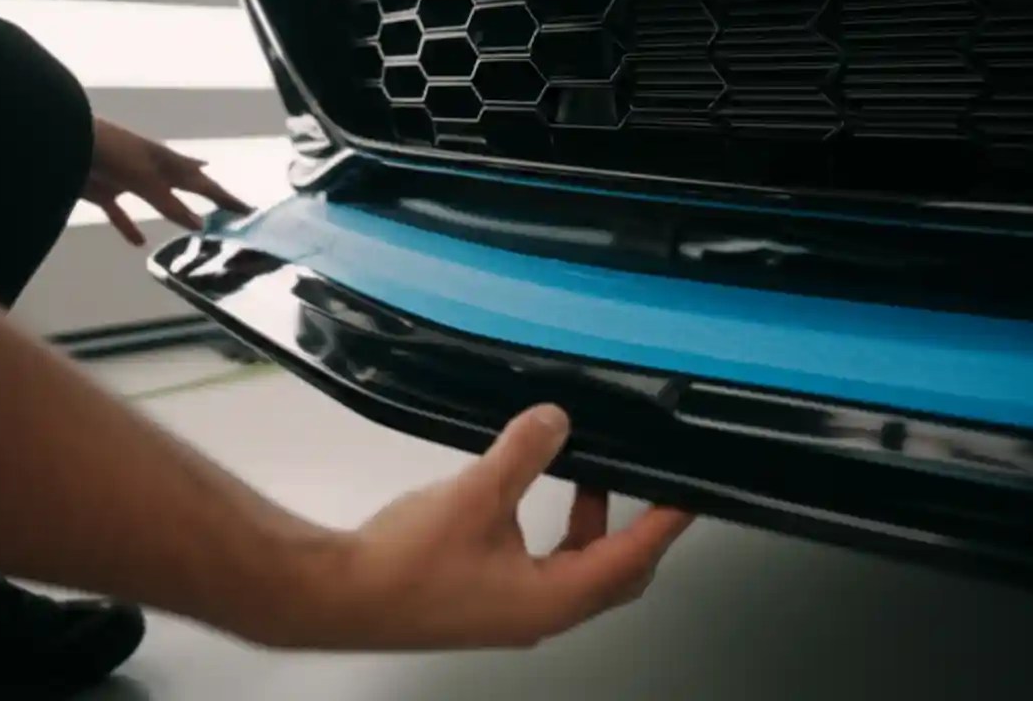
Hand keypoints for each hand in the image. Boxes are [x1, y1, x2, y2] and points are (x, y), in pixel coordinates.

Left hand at [82, 118, 250, 245]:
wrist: (61, 140)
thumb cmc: (108, 153)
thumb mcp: (144, 180)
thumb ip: (169, 204)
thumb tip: (199, 225)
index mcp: (166, 162)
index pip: (203, 184)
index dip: (224, 198)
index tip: (246, 209)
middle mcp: (152, 169)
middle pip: (185, 185)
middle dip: (206, 194)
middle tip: (228, 205)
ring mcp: (128, 179)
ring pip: (158, 198)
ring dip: (175, 209)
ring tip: (194, 218)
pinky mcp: (104, 191)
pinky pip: (122, 215)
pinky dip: (131, 228)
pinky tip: (140, 244)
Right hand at [294, 405, 693, 649]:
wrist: (341, 595)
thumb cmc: (407, 563)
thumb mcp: (477, 495)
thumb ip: (525, 453)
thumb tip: (557, 420)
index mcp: (553, 598)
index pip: (633, 559)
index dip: (665, 524)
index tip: (691, 496)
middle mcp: (542, 612)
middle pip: (614, 574)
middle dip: (636, 529)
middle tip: (652, 488)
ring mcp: (513, 610)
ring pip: (577, 569)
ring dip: (592, 525)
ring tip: (588, 475)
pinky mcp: (487, 600)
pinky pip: (543, 564)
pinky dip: (556, 531)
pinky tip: (532, 493)